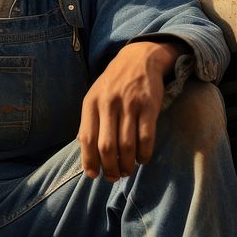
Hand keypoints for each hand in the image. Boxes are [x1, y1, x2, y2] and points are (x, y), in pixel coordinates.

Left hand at [78, 41, 182, 181]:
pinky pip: (146, 137)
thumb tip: (87, 154)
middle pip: (106, 146)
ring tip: (127, 171)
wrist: (139, 59)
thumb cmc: (113, 85)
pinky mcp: (149, 106)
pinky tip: (142, 159)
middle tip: (113, 177)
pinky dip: (144, 154)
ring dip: (127, 165)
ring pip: (126, 145)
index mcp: (91, 103)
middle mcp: (108, 104)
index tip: (93, 175)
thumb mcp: (94, 97)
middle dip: (109, 168)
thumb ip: (89, 122)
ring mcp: (129, 104)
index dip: (89, 161)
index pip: (86, 139)